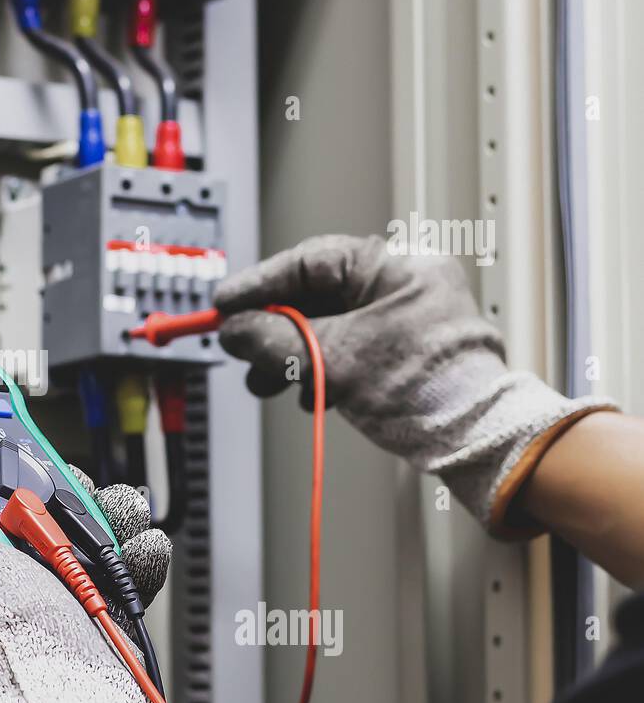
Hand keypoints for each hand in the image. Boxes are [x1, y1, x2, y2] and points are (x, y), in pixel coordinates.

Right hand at [214, 234, 615, 532]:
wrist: (476, 440)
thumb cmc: (427, 390)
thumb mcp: (330, 358)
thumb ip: (272, 338)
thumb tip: (235, 329)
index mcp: (397, 266)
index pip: (309, 261)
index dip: (260, 284)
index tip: (226, 304)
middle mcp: (405, 286)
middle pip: (316, 297)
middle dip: (272, 329)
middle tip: (241, 346)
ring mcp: (408, 321)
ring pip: (330, 328)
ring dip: (291, 356)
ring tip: (266, 382)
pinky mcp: (407, 356)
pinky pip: (349, 352)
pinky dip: (320, 371)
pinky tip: (307, 394)